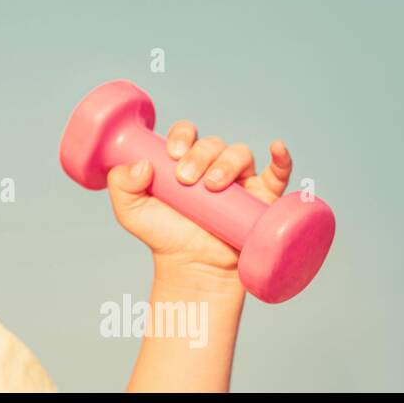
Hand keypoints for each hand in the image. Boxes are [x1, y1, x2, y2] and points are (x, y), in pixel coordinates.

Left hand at [105, 121, 292, 288]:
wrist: (191, 269)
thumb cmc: (162, 236)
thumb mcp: (130, 211)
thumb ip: (121, 184)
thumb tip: (142, 164)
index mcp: (184, 161)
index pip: (186, 134)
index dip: (182, 136)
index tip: (173, 154)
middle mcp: (213, 166)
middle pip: (212, 143)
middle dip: (199, 155)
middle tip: (186, 180)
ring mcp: (240, 181)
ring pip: (240, 154)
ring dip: (227, 162)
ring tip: (212, 185)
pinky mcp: (262, 198)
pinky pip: (279, 173)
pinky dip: (281, 158)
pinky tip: (275, 148)